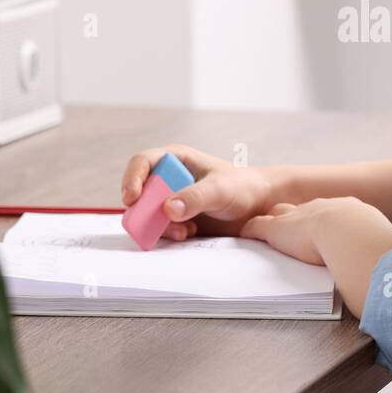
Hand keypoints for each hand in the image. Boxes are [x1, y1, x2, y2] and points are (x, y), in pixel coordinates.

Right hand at [120, 144, 278, 240]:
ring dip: (158, 225)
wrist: (259, 207)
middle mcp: (169, 178)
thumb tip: (168, 209)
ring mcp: (171, 199)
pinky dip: (169, 233)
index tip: (132, 198)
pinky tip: (189, 232)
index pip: (142, 162)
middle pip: (139, 192)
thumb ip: (194, 197)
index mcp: (175, 159)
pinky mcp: (177, 218)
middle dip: (144, 210)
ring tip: (183, 232)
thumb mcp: (219, 190)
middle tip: (156, 223)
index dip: (132, 179)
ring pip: (147, 213)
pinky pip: (160, 227)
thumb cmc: (242, 187)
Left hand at [239, 196, 391, 265]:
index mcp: (347, 212)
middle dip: (294, 215)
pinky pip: (257, 227)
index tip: (321, 227)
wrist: (348, 231)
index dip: (323, 220)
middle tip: (289, 223)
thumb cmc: (370, 243)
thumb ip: (381, 257)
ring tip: (264, 229)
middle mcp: (321, 209)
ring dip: (270, 222)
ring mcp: (297, 218)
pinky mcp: (276, 230)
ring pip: (278, 215)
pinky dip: (250, 232)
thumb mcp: (379, 245)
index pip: (331, 214)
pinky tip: (243, 237)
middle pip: (302, 209)